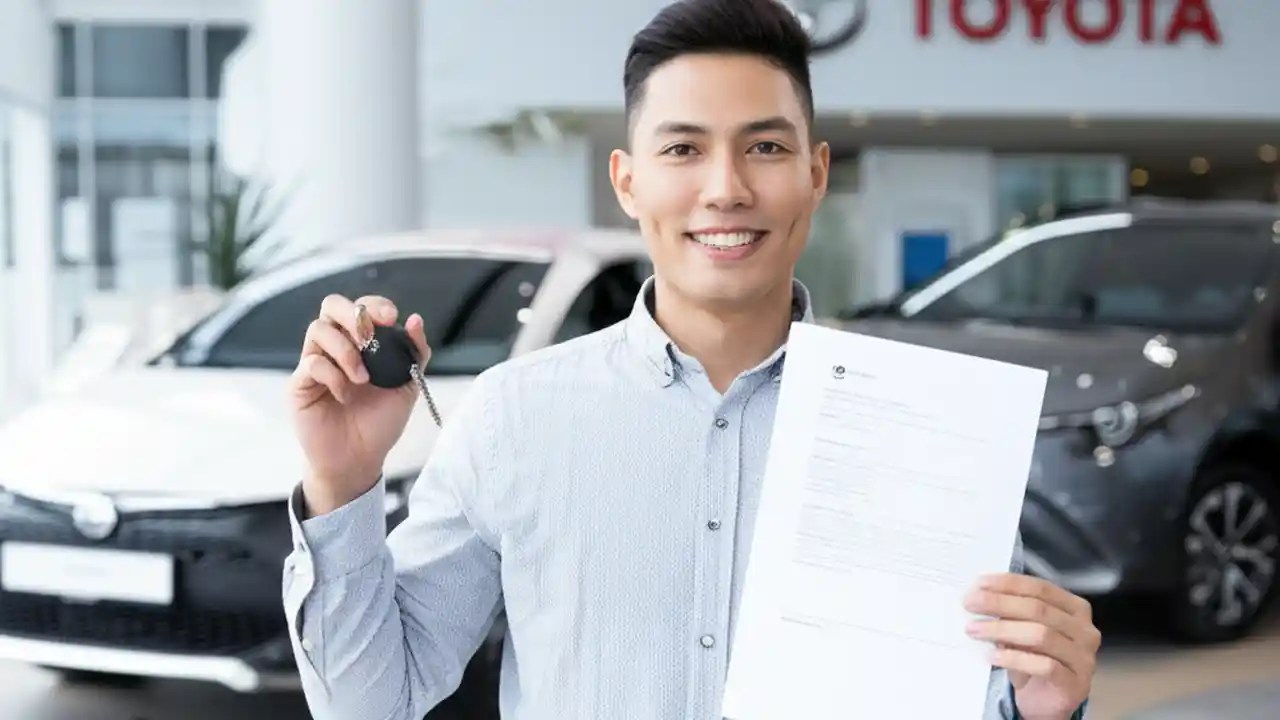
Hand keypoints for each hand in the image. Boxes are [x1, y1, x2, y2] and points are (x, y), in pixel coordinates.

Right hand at [289, 294, 431, 515]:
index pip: (361, 307)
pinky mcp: (300, 384)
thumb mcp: (407, 386)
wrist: (360, 459)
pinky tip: (345, 394)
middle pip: (331, 305)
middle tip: (370, 336)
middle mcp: (335, 347)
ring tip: (362, 378)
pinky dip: (333, 375)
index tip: (392, 318)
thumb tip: (415, 320)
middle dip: (353, 315)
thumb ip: (415, 353)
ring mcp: (315, 363)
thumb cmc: (380, 422)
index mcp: (361, 343)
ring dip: (346, 350)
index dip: (375, 305)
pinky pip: (311, 363)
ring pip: (318, 329)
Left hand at [964, 573, 1099, 719]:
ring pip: (1040, 635)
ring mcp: (1083, 658)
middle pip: (1038, 609)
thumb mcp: (1022, 631)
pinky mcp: (1074, 683)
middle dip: (999, 603)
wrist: (1045, 702)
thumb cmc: (1034, 660)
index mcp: (1075, 609)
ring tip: (974, 629)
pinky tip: (993, 655)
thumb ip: (1011, 614)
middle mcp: (1085, 631)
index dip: (1008, 584)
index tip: (979, 584)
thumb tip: (980, 597)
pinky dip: (1014, 658)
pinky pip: (1044, 666)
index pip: (1041, 588)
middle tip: (970, 603)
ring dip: (1001, 629)